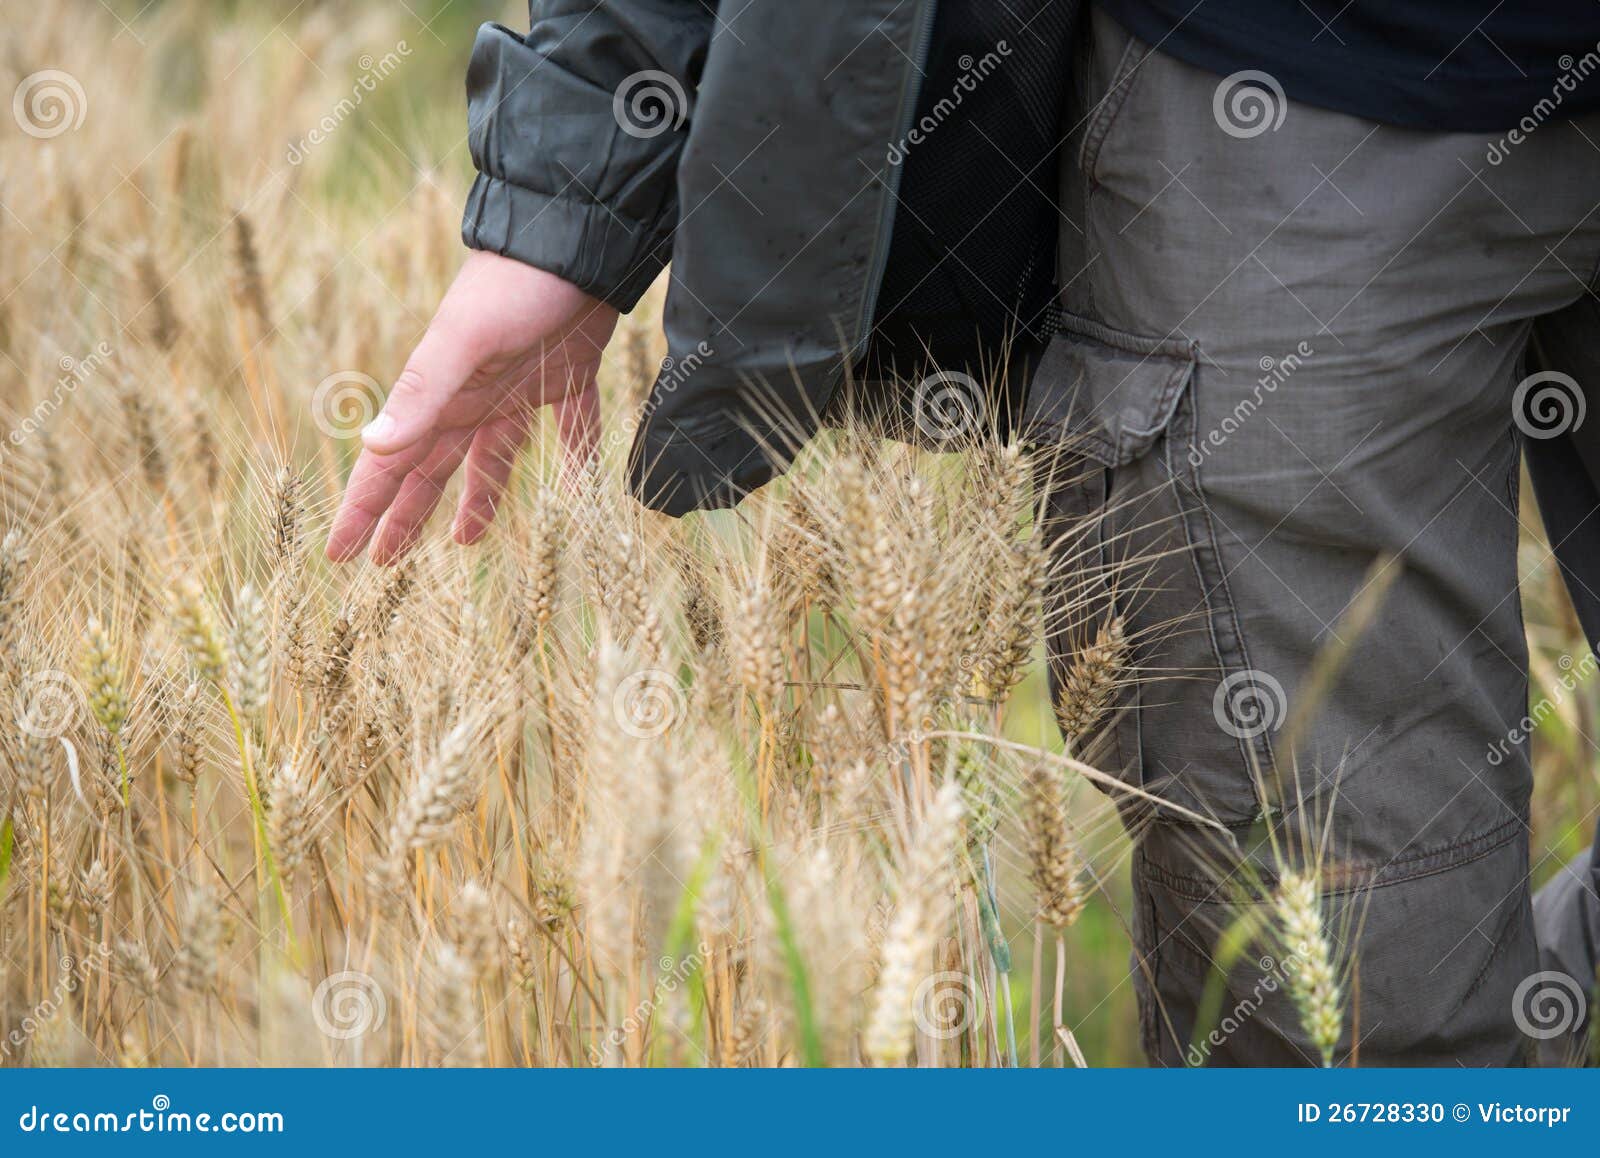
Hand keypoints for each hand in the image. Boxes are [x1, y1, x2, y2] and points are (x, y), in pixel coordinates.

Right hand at [326, 250, 618, 563]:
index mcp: (439, 394)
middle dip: (405, 514)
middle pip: (432, 469)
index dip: (364, 509)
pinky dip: (574, 462)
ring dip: (478, 498)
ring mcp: (519, 388)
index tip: (339, 556)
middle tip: (384, 563)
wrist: (577, 236)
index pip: (390, 464)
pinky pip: (572, 432)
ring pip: (492, 458)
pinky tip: (578, 496)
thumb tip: (374, 444)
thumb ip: (423, 392)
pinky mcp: (569, 378)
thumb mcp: (463, 340)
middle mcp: (472, 397)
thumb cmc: (514, 284)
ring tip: (466, 542)